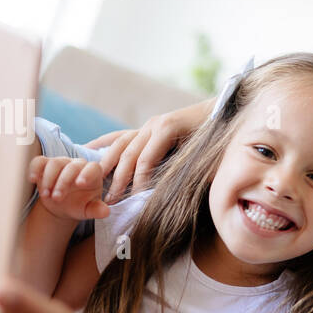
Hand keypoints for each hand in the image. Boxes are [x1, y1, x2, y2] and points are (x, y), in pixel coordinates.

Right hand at [28, 155, 109, 220]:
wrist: (61, 206)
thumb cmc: (78, 206)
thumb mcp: (88, 210)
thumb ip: (97, 210)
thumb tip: (106, 212)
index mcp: (92, 174)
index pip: (93, 168)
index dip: (87, 173)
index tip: (80, 184)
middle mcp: (77, 165)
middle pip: (71, 167)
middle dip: (63, 182)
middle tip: (58, 198)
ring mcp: (61, 163)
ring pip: (54, 163)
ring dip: (48, 179)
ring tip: (46, 195)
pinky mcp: (45, 165)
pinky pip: (39, 162)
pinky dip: (34, 169)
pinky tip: (32, 179)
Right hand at [85, 98, 213, 203]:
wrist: (225, 110)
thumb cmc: (220, 135)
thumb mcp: (211, 155)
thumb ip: (195, 169)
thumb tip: (180, 191)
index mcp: (167, 129)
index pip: (144, 160)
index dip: (137, 182)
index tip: (133, 202)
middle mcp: (153, 124)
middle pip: (129, 154)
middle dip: (119, 180)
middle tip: (111, 202)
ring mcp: (148, 125)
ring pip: (121, 145)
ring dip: (108, 166)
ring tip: (98, 186)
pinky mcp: (147, 127)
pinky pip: (121, 136)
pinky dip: (104, 143)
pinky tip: (88, 150)